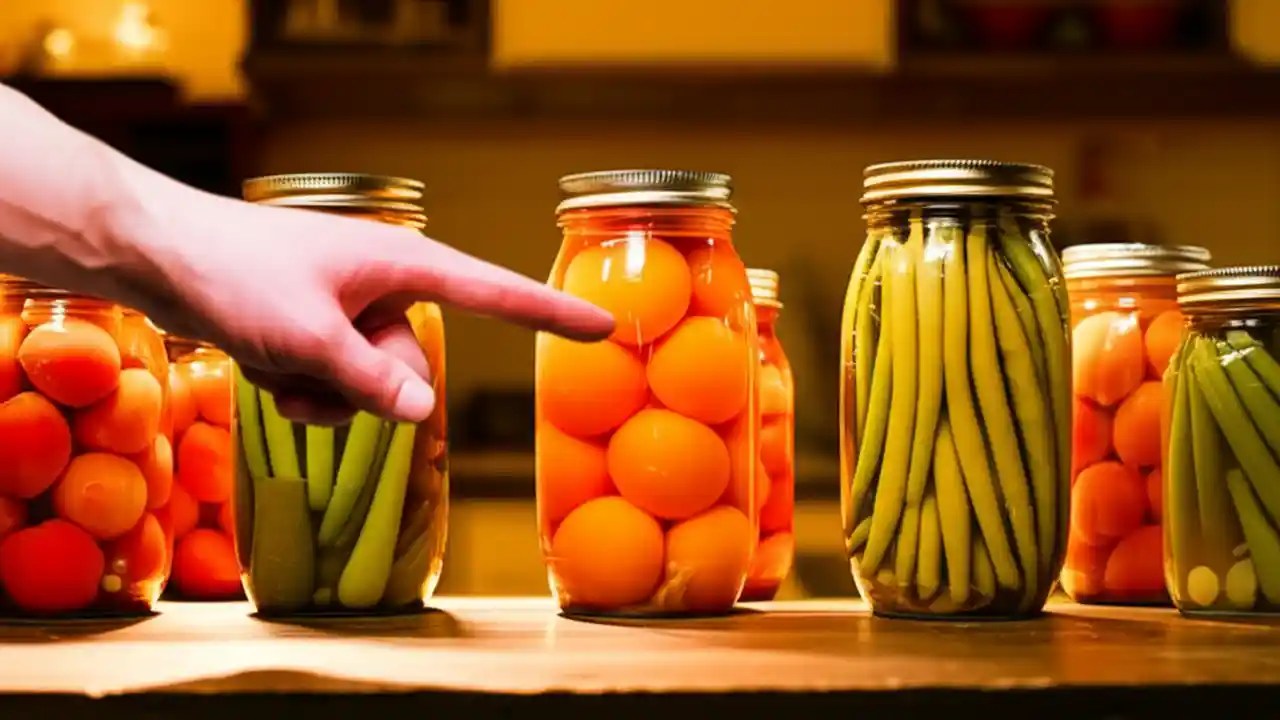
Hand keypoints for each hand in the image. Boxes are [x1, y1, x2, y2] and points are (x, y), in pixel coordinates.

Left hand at [118, 187, 611, 424]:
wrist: (156, 253)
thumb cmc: (234, 273)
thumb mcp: (308, 337)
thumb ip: (371, 381)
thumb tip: (424, 413)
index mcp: (400, 265)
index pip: (493, 292)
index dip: (548, 312)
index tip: (604, 325)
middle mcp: (384, 289)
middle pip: (411, 365)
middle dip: (360, 381)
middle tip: (307, 356)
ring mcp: (350, 314)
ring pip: (368, 386)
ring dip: (322, 391)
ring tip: (274, 355)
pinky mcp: (320, 333)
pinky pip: (335, 387)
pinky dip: (302, 389)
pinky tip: (264, 363)